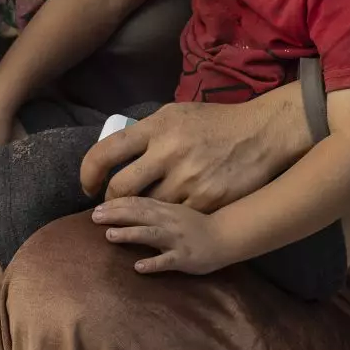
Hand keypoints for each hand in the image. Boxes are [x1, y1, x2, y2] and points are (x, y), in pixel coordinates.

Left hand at [79, 89, 309, 210]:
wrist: (261, 133)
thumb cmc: (215, 122)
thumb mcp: (176, 114)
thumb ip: (147, 132)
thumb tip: (117, 150)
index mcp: (156, 128)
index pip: (106, 152)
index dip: (89, 173)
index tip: (88, 186)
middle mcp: (168, 153)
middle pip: (121, 188)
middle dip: (109, 203)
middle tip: (108, 208)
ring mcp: (188, 179)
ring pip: (147, 209)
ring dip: (137, 217)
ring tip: (132, 220)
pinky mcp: (207, 200)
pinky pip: (174, 220)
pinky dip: (164, 226)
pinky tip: (155, 235)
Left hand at [91, 193, 233, 275]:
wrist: (225, 236)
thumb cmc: (195, 226)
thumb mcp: (173, 211)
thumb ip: (152, 209)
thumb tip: (124, 208)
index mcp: (165, 209)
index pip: (137, 202)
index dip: (116, 204)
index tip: (96, 207)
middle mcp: (169, 221)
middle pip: (139, 215)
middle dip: (115, 215)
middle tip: (93, 217)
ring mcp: (176, 239)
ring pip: (151, 234)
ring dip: (129, 234)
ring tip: (109, 236)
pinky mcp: (184, 257)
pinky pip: (167, 260)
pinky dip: (153, 263)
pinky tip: (138, 267)